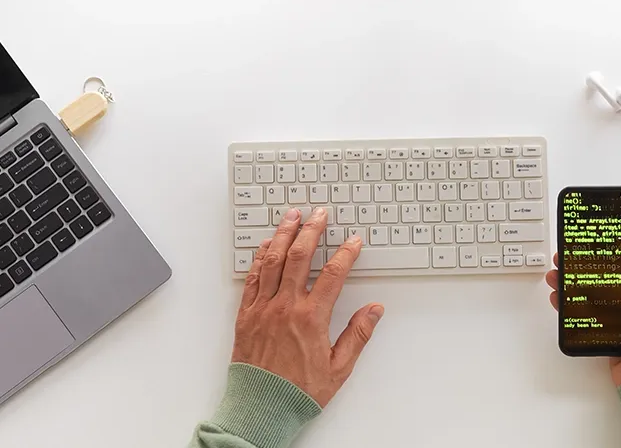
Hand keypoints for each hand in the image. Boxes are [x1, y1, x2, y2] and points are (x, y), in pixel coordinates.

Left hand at [233, 207, 383, 405]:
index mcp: (311, 318)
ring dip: (284, 235)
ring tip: (292, 217)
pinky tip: (267, 246)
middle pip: (301, 257)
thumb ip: (358, 335)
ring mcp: (263, 308)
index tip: (353, 242)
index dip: (346, 253)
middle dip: (312, 230)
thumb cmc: (298, 392)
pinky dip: (260, 258)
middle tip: (320, 213)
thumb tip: (374, 310)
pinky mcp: (246, 315)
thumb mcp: (338, 368)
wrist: (261, 407)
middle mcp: (285, 307)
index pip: (333, 274)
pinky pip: (253, 279)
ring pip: (274, 261)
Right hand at [547, 241, 620, 387]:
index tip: (600, 242)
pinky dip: (578, 310)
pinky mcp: (614, 336)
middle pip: (615, 279)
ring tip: (559, 279)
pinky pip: (594, 318)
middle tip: (569, 260)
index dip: (620, 252)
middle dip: (591, 268)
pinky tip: (565, 302)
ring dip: (579, 287)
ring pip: (601, 297)